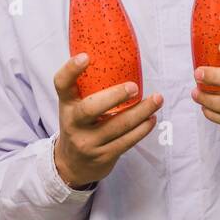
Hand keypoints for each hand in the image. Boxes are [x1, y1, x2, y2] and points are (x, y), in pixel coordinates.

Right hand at [53, 53, 162, 188]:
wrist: (72, 165)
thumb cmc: (80, 125)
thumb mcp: (75, 106)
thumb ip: (88, 87)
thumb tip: (116, 54)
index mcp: (66, 104)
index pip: (61, 84)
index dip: (71, 70)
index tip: (86, 56)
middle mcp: (73, 123)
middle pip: (90, 108)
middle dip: (115, 96)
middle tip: (134, 86)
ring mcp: (87, 142)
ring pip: (117, 126)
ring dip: (141, 112)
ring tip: (157, 99)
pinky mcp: (103, 156)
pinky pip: (126, 141)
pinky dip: (142, 129)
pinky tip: (152, 119)